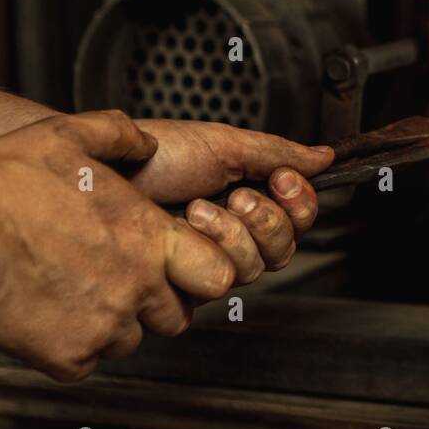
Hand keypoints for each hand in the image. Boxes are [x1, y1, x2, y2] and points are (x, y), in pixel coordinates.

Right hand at [0, 111, 239, 380]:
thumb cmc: (5, 182)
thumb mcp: (69, 136)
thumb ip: (119, 136)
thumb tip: (147, 143)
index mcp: (150, 238)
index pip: (217, 273)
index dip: (202, 270)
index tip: (180, 263)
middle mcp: (137, 286)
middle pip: (177, 314)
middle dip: (158, 302)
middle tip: (124, 282)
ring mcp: (105, 326)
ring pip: (132, 340)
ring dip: (114, 322)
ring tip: (78, 291)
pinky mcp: (68, 356)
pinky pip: (87, 362)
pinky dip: (73, 346)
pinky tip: (50, 314)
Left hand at [127, 120, 332, 280]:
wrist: (103, 170)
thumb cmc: (154, 155)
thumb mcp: (224, 144)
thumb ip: (278, 153)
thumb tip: (324, 156)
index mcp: (250, 197)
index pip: (298, 217)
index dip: (299, 203)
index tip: (282, 179)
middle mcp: (234, 232)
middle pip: (285, 247)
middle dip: (266, 219)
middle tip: (238, 194)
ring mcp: (209, 260)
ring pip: (256, 267)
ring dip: (233, 233)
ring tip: (199, 207)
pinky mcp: (185, 284)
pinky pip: (221, 283)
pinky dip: (210, 249)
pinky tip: (185, 225)